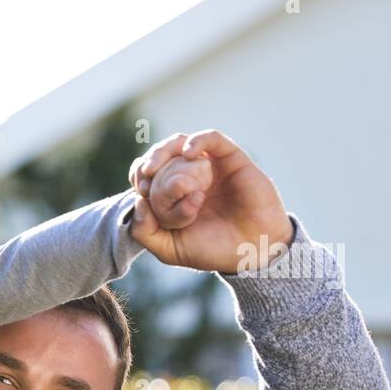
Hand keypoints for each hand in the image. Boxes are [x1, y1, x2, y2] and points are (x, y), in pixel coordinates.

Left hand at [128, 130, 293, 272]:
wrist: (252, 251)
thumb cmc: (212, 250)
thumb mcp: (169, 250)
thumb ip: (145, 232)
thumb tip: (137, 202)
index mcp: (172, 195)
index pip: (146, 172)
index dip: (138, 175)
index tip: (141, 191)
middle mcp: (188, 176)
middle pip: (160, 155)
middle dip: (149, 165)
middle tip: (147, 180)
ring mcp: (209, 166)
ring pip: (180, 143)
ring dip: (164, 151)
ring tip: (156, 168)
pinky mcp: (231, 158)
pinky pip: (211, 139)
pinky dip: (197, 141)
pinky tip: (188, 153)